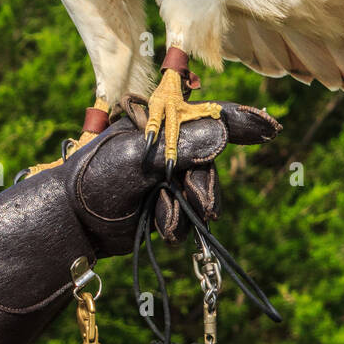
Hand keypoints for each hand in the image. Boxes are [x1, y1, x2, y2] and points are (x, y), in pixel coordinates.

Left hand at [63, 94, 280, 253]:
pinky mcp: (164, 206)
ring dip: (190, 209)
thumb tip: (222, 133)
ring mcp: (166, 178)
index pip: (207, 117)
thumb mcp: (136, 159)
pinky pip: (188, 215)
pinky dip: (177, 222)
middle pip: (209, 162)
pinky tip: (158, 226)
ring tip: (166, 221)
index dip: (242, 121)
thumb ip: (181, 148)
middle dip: (205, 186)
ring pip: (201, 192)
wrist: (71, 224)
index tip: (272, 128)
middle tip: (203, 207)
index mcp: (159, 124)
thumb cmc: (94, 179)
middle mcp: (167, 148)